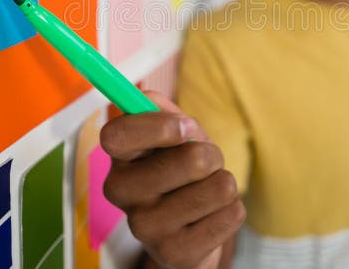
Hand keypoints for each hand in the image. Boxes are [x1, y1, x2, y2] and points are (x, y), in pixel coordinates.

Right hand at [100, 91, 244, 268]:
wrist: (189, 227)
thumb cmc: (180, 168)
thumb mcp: (171, 132)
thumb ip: (159, 108)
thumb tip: (146, 95)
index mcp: (118, 159)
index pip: (117, 135)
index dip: (158, 126)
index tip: (186, 127)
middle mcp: (122, 194)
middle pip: (188, 161)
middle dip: (212, 154)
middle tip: (205, 162)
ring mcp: (146, 228)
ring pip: (218, 188)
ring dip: (224, 183)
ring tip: (207, 190)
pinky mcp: (174, 254)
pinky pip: (230, 215)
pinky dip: (232, 209)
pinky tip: (211, 215)